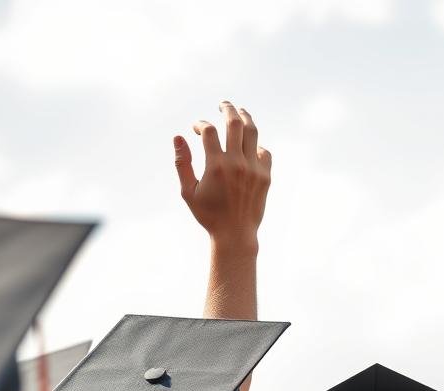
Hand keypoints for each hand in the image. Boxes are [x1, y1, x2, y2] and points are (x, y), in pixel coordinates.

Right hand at [174, 101, 271, 248]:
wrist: (235, 234)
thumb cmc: (208, 214)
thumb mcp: (188, 191)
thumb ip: (182, 163)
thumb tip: (177, 137)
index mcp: (216, 166)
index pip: (209, 131)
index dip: (201, 125)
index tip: (196, 128)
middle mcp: (237, 164)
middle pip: (234, 123)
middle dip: (227, 109)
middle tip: (223, 104)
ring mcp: (254, 169)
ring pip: (252, 133)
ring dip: (245, 118)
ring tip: (240, 112)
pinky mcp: (266, 176)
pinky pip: (265, 152)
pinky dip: (256, 145)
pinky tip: (249, 144)